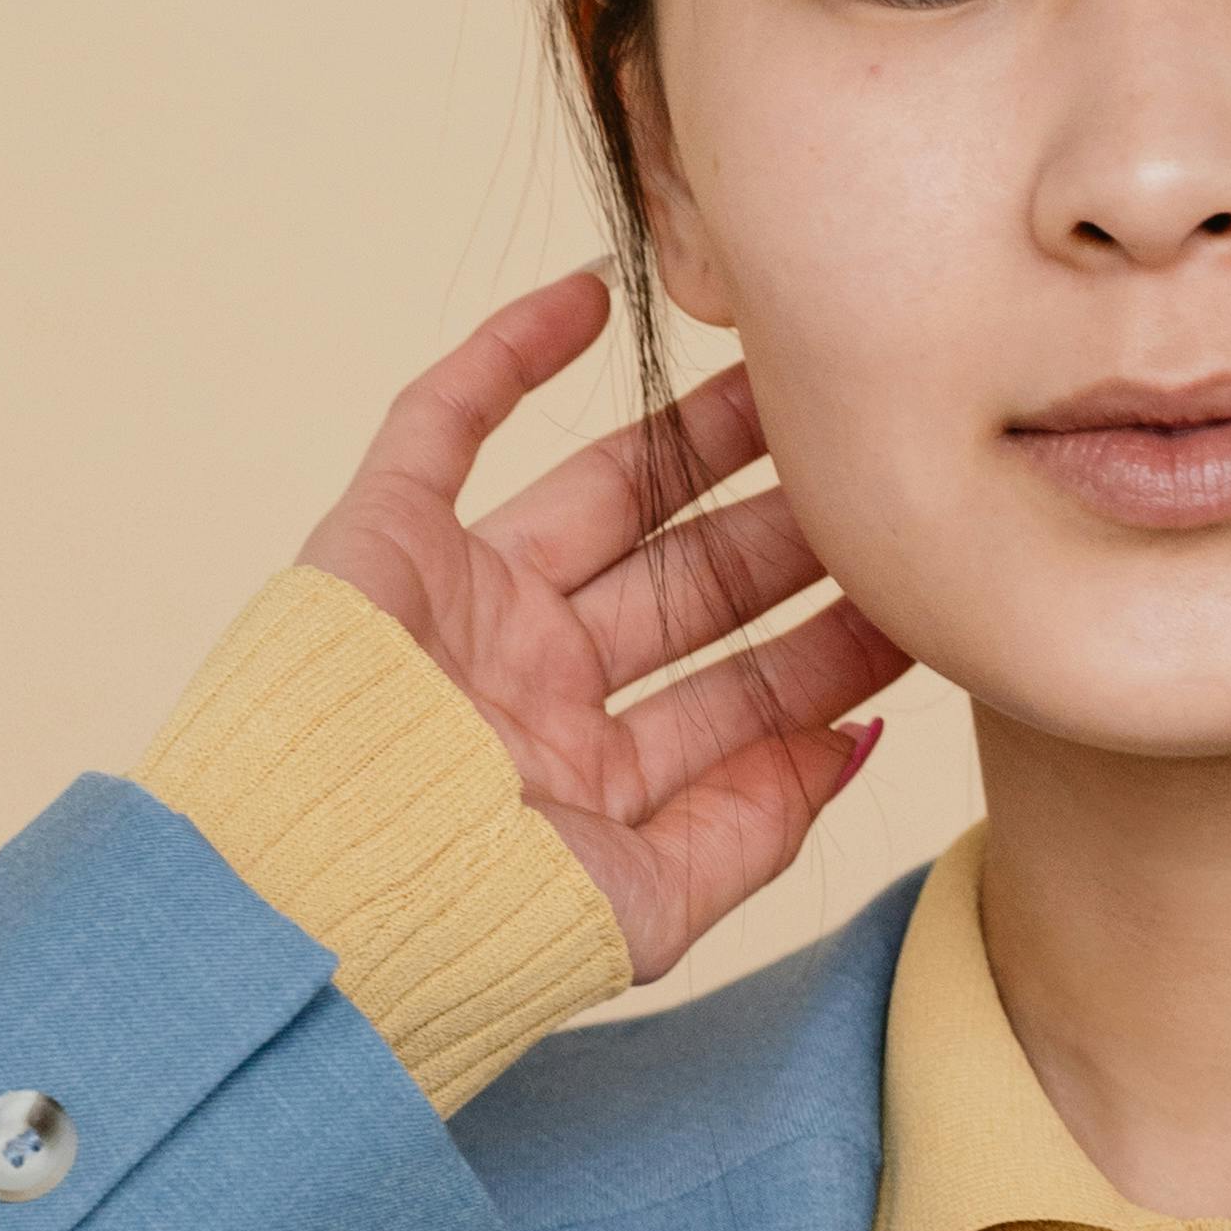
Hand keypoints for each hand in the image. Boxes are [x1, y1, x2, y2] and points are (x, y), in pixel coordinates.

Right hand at [296, 270, 908, 980]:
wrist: (307, 901)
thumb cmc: (463, 931)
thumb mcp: (649, 908)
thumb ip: (756, 827)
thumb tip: (858, 744)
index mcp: (593, 776)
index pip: (742, 691)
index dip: (834, 642)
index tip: (922, 588)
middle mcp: (535, 684)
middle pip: (691, 584)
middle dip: (787, 531)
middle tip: (877, 461)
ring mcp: (462, 608)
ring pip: (602, 492)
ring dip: (694, 435)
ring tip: (787, 376)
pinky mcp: (380, 541)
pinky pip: (443, 422)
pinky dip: (508, 354)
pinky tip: (594, 298)